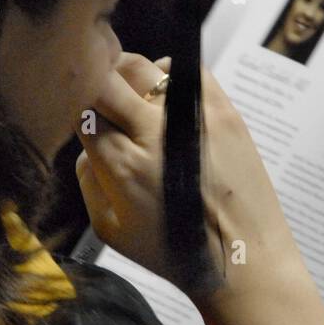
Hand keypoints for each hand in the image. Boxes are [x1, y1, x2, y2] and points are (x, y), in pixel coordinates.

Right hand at [75, 55, 305, 309]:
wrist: (245, 258)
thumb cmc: (176, 252)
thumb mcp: (111, 231)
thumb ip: (88, 181)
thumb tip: (88, 142)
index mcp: (122, 165)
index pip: (81, 112)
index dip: (77, 112)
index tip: (83, 120)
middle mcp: (154, 133)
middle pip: (104, 78)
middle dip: (93, 84)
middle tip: (98, 98)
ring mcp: (191, 117)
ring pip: (140, 66)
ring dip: (126, 76)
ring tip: (130, 97)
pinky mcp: (224, 112)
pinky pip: (187, 71)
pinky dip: (168, 75)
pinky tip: (165, 97)